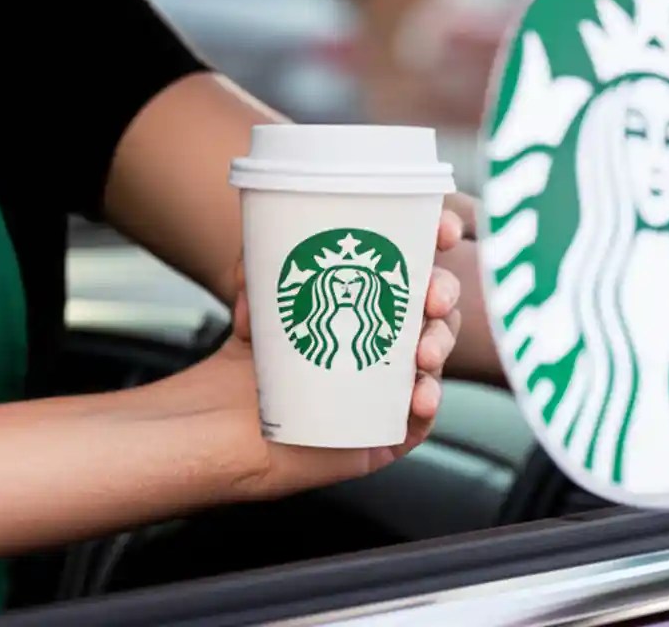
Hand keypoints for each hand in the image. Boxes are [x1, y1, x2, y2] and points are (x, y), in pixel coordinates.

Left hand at [217, 210, 464, 499]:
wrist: (222, 437)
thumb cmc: (243, 371)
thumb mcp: (249, 315)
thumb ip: (254, 280)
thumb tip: (256, 263)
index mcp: (363, 300)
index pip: (411, 259)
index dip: (437, 238)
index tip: (446, 231)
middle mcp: (384, 339)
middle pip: (434, 306)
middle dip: (444, 293)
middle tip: (433, 298)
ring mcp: (389, 384)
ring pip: (434, 356)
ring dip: (440, 346)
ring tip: (423, 354)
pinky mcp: (386, 430)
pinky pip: (421, 416)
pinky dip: (429, 402)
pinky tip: (420, 398)